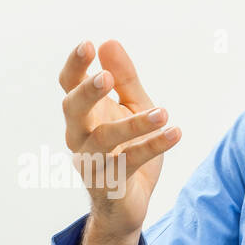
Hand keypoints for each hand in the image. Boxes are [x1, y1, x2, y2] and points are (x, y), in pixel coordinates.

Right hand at [58, 39, 180, 238]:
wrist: (129, 202)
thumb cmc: (127, 148)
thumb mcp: (131, 108)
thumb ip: (124, 79)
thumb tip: (109, 42)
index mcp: (83, 114)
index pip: (70, 85)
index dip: (76, 66)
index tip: (88, 45)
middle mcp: (79, 136)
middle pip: (72, 110)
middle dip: (87, 93)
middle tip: (106, 77)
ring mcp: (91, 162)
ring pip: (104, 139)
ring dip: (134, 124)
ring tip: (162, 112)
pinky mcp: (110, 183)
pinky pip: (130, 162)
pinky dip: (154, 146)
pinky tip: (175, 132)